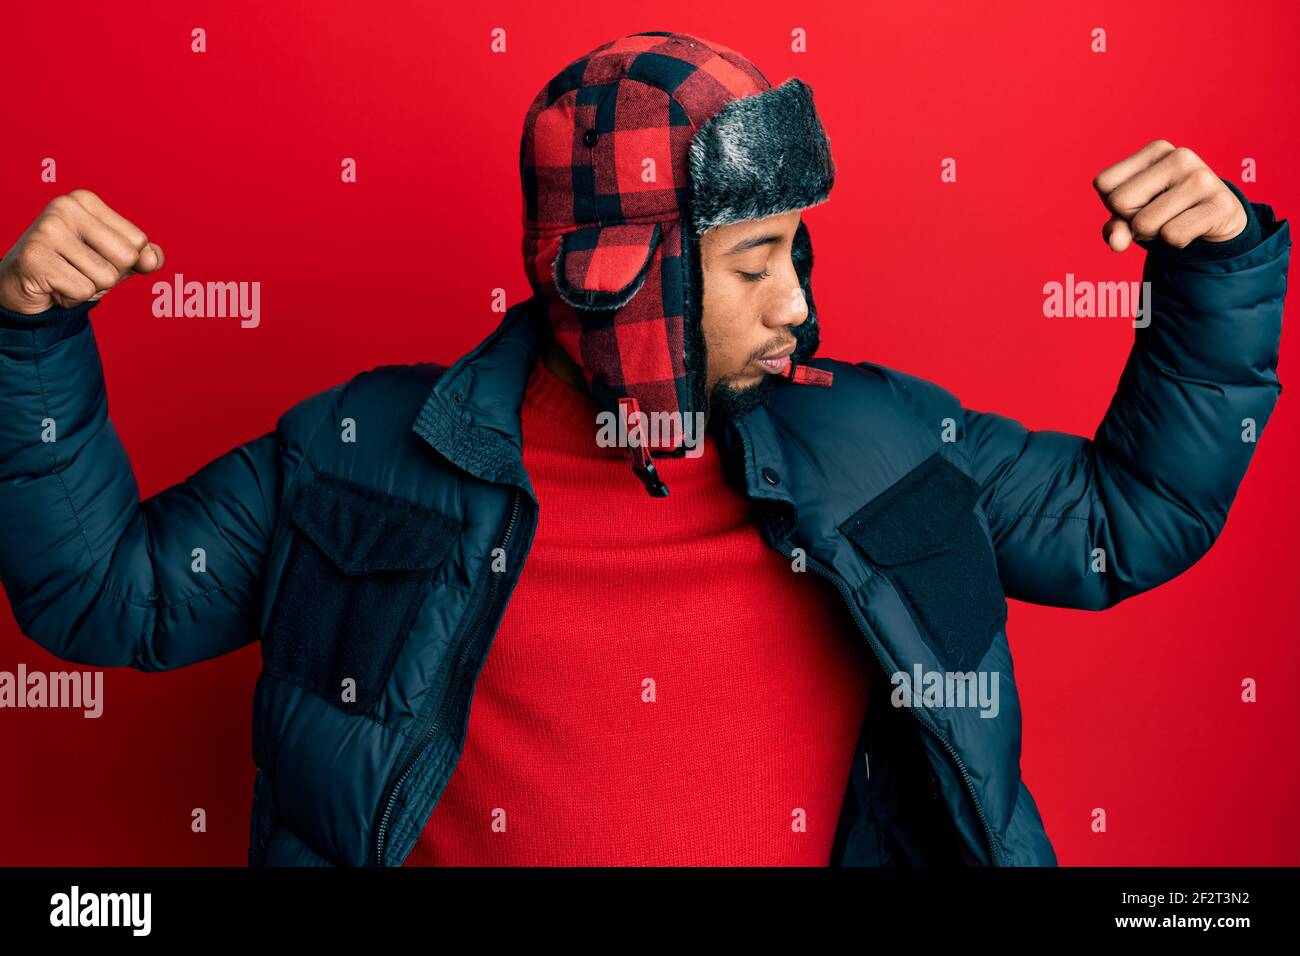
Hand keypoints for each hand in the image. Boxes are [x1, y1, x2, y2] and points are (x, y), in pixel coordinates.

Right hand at [0, 189, 163, 313]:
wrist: (21, 286)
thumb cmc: (72, 268)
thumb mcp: (113, 259)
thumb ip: (142, 256)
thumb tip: (152, 259)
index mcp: (85, 201)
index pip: (138, 241)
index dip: (124, 262)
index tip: (93, 257)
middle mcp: (64, 207)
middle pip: (126, 257)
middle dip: (110, 276)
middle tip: (79, 270)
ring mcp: (47, 230)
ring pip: (106, 278)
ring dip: (90, 289)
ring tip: (65, 277)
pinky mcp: (35, 257)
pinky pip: (83, 292)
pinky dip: (73, 298)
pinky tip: (54, 287)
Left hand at [1092, 141, 1247, 251]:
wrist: (1216, 221)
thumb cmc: (1165, 213)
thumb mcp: (1131, 216)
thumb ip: (1115, 227)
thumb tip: (1116, 243)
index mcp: (1155, 150)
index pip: (1104, 184)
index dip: (1116, 204)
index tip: (1141, 202)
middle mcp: (1180, 156)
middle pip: (1120, 202)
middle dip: (1132, 220)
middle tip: (1159, 215)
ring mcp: (1202, 178)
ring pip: (1144, 223)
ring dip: (1154, 234)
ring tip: (1176, 220)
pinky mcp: (1220, 204)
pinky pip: (1172, 236)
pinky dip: (1176, 242)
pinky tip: (1193, 228)